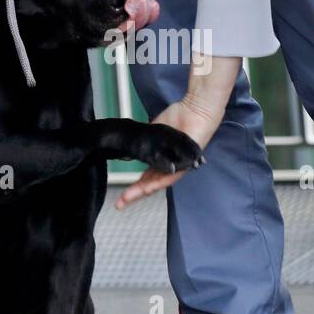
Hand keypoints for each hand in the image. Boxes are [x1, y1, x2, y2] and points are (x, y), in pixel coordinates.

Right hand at [115, 96, 220, 210]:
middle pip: (151, 184)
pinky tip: (149, 187)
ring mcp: (179, 166)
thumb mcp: (155, 134)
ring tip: (129, 196)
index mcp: (161, 161)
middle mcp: (170, 167)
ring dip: (144, 190)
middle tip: (120, 203)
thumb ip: (145, 144)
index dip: (133, 188)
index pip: (146, 178)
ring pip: (160, 183)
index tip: (120, 197)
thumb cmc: (178, 119)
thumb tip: (130, 150)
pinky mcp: (188, 162)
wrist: (194, 110)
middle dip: (134, 194)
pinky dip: (161, 180)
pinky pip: (173, 174)